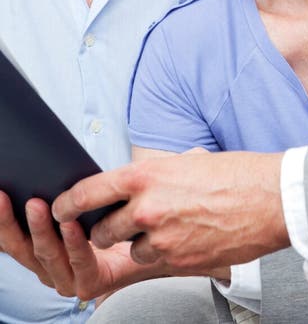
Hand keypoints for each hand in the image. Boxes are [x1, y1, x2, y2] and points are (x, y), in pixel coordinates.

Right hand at [0, 191, 163, 300]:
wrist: (147, 241)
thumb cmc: (110, 217)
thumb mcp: (79, 203)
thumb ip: (62, 196)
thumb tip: (40, 169)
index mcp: (41, 251)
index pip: (12, 238)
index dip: (1, 219)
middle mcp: (49, 269)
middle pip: (21, 248)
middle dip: (10, 222)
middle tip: (4, 196)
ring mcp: (68, 279)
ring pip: (47, 255)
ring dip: (40, 229)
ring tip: (36, 205)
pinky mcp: (90, 284)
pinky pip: (79, 262)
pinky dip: (73, 242)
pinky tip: (71, 225)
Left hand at [53, 148, 289, 271]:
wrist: (271, 198)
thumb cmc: (233, 174)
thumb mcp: (186, 162)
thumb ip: (155, 175)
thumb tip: (134, 184)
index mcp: (146, 175)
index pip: (89, 191)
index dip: (68, 203)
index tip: (59, 208)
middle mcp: (147, 206)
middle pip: (101, 229)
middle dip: (107, 229)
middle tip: (123, 223)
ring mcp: (161, 237)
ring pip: (128, 249)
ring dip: (139, 243)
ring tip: (168, 227)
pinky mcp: (178, 259)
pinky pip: (154, 261)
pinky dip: (162, 254)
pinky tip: (185, 238)